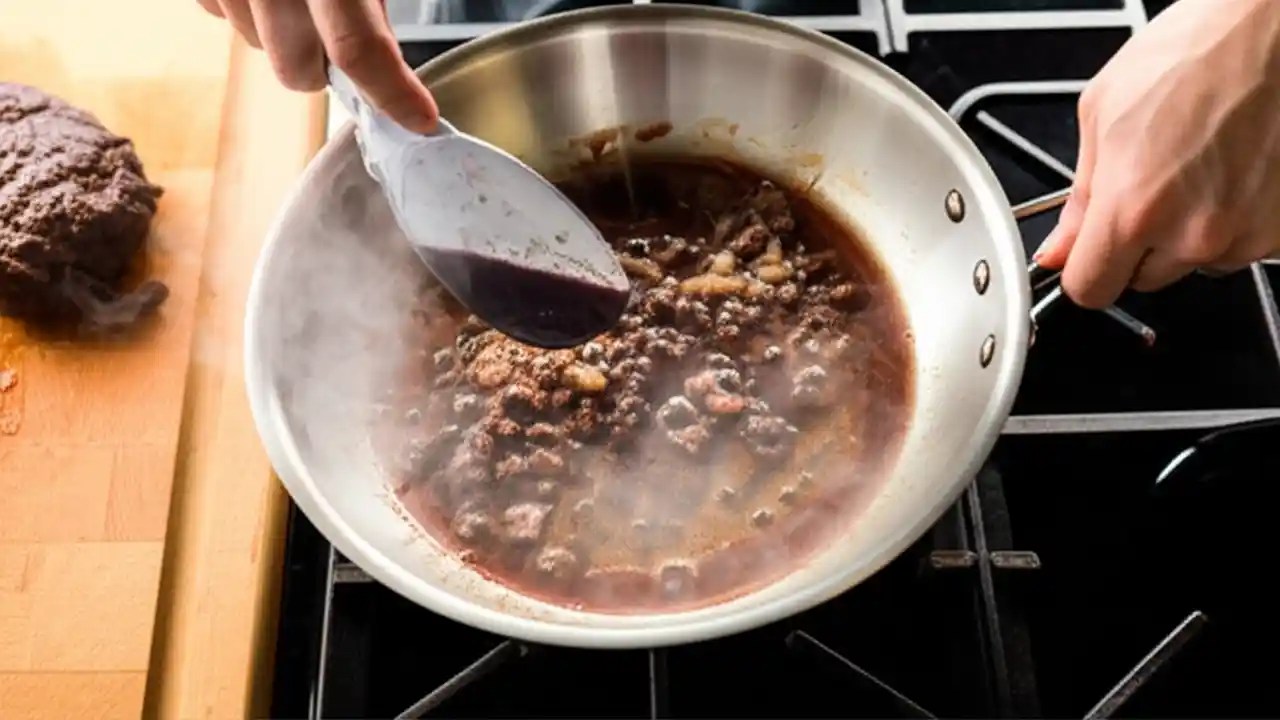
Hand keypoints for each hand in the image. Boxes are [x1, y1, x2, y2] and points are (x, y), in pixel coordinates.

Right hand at [196, 0, 438, 133]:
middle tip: (338, 33)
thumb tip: (387, 64)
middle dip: (320, 68)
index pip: (358, 50)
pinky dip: (247, 8)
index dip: (390, 92)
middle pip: (297, 71)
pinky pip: (221, 15)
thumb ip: (369, 4)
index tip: (419, 119)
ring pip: (256, 47)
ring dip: (283, 34)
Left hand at [1034, 0, 1279, 308]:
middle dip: (1135, 246)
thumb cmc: (1196, 51)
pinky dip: (1229, 221)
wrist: (1275, 28)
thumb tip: (1058, 250)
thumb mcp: (1102, 114)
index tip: (1086, 254)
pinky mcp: (1278, 231)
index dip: (1083, 271)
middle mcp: (1191, 235)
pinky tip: (1228, 171)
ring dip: (1185, 234)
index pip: (1090, 290)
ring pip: (1192, 264)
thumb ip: (1078, 199)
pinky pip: (1237, 246)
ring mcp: (1242, 235)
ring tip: (1194, 168)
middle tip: (1149, 185)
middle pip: (1141, 280)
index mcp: (1133, 210)